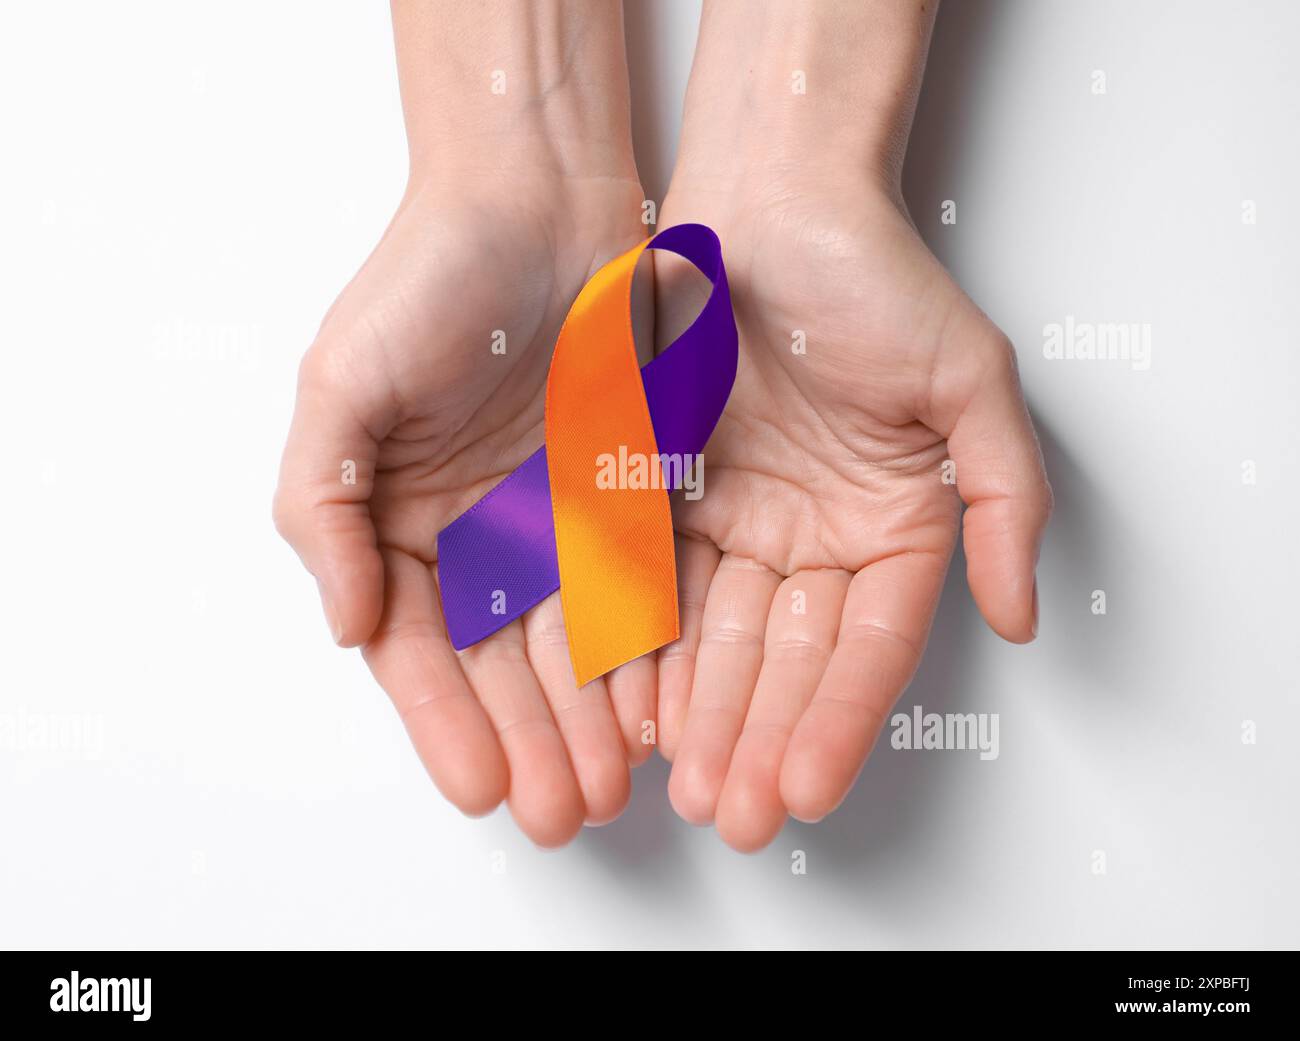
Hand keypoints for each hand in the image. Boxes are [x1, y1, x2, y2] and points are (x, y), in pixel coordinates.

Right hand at [274, 175, 656, 846]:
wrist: (539, 201)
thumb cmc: (429, 278)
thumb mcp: (343, 387)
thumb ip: (326, 508)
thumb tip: (345, 626)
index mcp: (402, 524)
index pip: (421, 648)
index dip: (444, 723)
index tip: (476, 788)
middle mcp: (479, 534)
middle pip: (503, 664)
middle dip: (531, 741)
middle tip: (560, 810)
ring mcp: (557, 520)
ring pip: (576, 644)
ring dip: (590, 717)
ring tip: (611, 785)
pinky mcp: (628, 496)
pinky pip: (639, 588)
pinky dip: (645, 652)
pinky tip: (656, 706)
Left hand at [651, 1, 1050, 849]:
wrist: (765, 202)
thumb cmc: (870, 276)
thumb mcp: (968, 381)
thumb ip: (1001, 497)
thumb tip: (1021, 614)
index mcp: (892, 525)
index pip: (867, 644)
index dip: (840, 718)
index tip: (808, 785)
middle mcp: (816, 537)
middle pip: (786, 659)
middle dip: (759, 737)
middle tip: (731, 811)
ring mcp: (742, 524)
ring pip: (717, 639)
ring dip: (701, 714)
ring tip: (681, 783)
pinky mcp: (669, 502)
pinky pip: (655, 587)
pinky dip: (646, 648)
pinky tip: (633, 705)